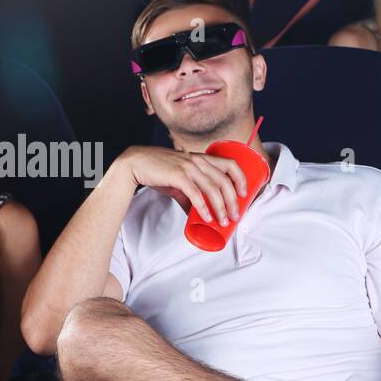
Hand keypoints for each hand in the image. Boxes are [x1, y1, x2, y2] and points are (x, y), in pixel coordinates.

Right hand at [122, 145, 247, 226]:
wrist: (136, 164)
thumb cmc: (158, 171)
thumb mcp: (179, 182)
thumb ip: (190, 197)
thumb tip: (199, 217)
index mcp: (201, 159)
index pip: (230, 164)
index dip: (241, 178)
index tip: (244, 193)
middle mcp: (198, 161)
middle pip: (224, 180)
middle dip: (233, 200)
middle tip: (235, 215)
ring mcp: (188, 167)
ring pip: (213, 188)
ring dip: (221, 207)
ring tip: (224, 221)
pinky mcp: (177, 176)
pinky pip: (195, 193)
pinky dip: (203, 207)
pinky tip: (208, 217)